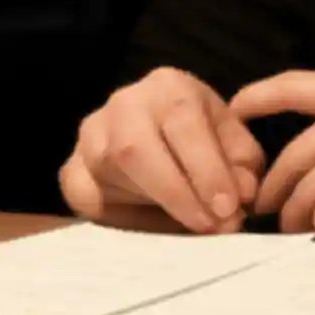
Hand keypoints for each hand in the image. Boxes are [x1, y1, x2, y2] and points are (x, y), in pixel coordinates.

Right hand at [59, 67, 265, 232]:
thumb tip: (242, 195)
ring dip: (155, 209)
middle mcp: (122, 104)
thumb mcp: (233, 142)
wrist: (159, 135)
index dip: (206, 169)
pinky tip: (154, 228)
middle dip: (176, 194)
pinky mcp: (71, 171)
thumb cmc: (203, 139)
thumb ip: (243, 165)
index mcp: (167, 86)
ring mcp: (90, 136)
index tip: (228, 208)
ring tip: (191, 227)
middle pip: (135, 148)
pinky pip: (86, 199)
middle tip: (210, 227)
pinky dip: (122, 219)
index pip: (182, 122)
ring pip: (110, 174)